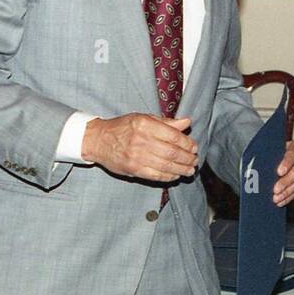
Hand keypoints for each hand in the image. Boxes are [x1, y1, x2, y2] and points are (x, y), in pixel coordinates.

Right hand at [82, 115, 197, 181]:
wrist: (98, 140)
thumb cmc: (122, 128)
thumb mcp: (143, 118)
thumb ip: (166, 122)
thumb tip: (187, 122)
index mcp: (145, 125)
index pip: (173, 135)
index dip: (187, 143)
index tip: (194, 147)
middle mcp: (141, 140)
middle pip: (172, 152)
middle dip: (188, 158)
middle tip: (195, 160)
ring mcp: (136, 156)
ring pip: (166, 165)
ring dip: (182, 169)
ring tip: (190, 170)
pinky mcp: (133, 169)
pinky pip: (156, 176)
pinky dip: (169, 176)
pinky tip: (176, 175)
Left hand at [272, 140, 293, 206]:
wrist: (279, 160)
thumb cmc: (273, 154)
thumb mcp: (269, 151)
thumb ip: (267, 156)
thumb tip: (256, 166)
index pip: (293, 154)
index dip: (286, 163)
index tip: (279, 172)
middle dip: (285, 182)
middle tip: (275, 189)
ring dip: (286, 192)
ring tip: (276, 198)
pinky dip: (289, 197)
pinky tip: (280, 200)